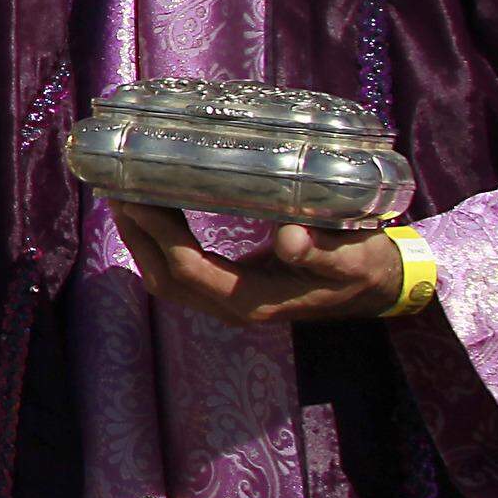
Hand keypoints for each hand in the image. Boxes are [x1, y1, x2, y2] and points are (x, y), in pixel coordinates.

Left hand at [107, 201, 407, 326]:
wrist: (379, 286)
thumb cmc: (367, 265)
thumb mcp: (354, 256)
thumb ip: (324, 251)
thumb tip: (290, 238)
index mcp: (256, 300)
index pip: (190, 269)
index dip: (160, 235)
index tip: (138, 198)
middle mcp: (234, 307)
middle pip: (165, 278)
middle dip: (137, 237)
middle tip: (117, 191)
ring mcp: (229, 301)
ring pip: (166, 279)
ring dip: (142, 240)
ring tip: (125, 196)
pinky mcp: (230, 289)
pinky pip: (181, 272)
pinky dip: (159, 244)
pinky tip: (155, 211)